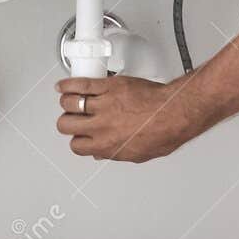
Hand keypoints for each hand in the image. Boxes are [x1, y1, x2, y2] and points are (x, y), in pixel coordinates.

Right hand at [55, 74, 190, 161]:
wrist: (175, 112)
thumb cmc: (163, 132)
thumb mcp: (137, 154)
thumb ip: (114, 153)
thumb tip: (103, 154)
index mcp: (106, 146)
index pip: (77, 146)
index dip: (77, 139)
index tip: (79, 135)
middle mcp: (101, 126)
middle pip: (66, 124)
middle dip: (68, 121)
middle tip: (74, 117)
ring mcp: (104, 105)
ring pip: (69, 103)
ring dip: (68, 102)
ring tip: (72, 100)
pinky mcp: (109, 87)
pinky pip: (80, 84)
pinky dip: (68, 84)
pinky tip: (63, 86)